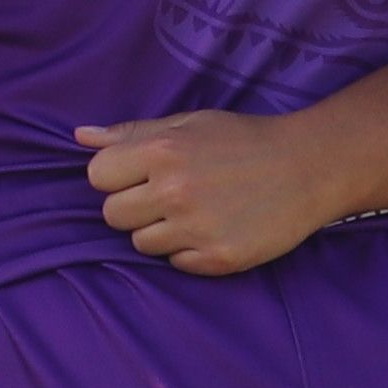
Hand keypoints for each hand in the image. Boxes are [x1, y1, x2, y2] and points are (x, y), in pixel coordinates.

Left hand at [76, 107, 353, 276]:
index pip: (98, 175)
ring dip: (160, 231)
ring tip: (195, 211)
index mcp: (162, 151)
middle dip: (134, 207)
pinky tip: (214, 229)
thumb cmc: (242, 141)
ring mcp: (196, 228)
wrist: (307, 168)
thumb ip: (132, 133)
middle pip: (112, 215)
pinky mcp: (217, 258)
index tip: (139, 174)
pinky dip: (189, 251)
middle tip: (168, 196)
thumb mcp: (188, 123)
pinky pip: (175, 264)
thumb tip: (80, 136)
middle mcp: (175, 190)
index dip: (116, 176)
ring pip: (141, 244)